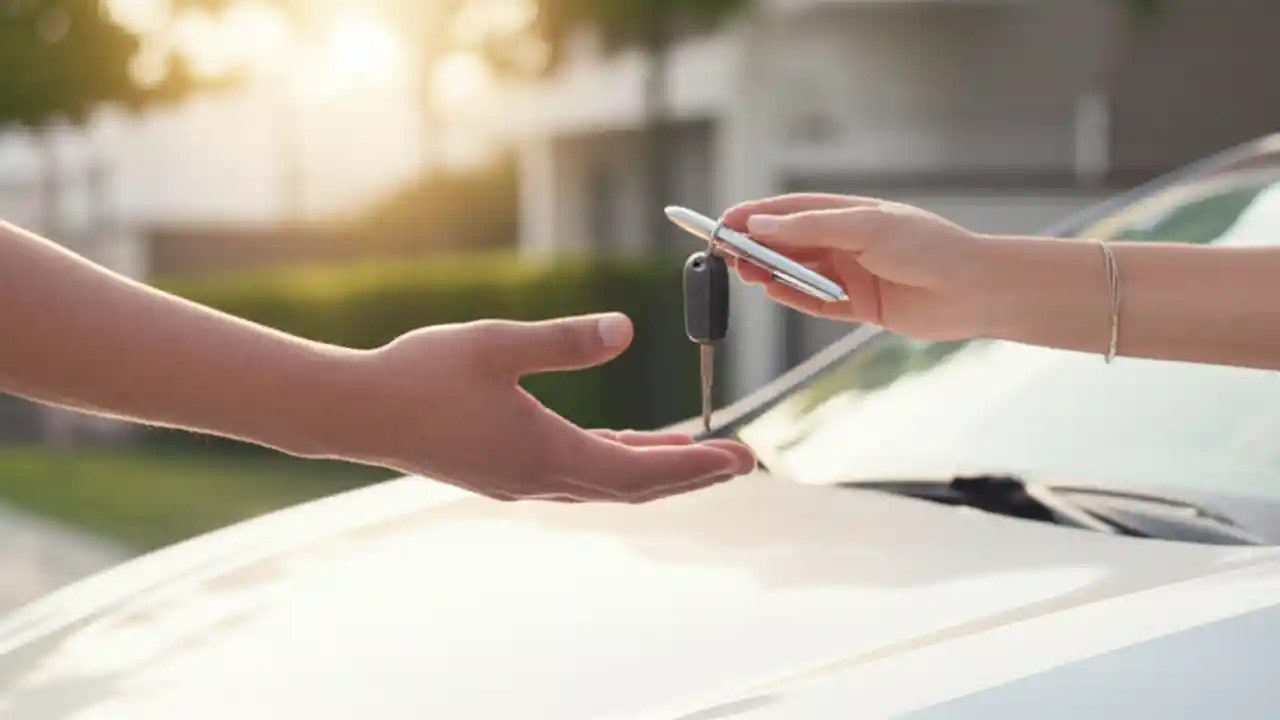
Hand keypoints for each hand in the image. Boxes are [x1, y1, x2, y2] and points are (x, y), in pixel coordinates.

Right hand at [342, 313, 755, 502]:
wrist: (356, 411)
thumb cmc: (421, 374)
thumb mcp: (498, 344)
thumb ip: (565, 340)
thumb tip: (627, 329)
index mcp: (548, 453)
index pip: (643, 470)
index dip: (698, 466)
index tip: (745, 458)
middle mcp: (541, 478)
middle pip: (634, 485)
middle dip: (691, 474)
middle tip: (741, 462)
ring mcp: (520, 480)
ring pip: (606, 482)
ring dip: (653, 469)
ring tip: (696, 455)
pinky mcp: (503, 471)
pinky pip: (577, 473)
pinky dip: (613, 460)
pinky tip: (622, 442)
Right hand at [722, 194, 991, 340]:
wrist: (973, 290)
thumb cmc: (928, 248)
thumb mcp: (865, 227)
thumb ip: (812, 227)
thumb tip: (763, 224)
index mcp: (851, 214)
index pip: (792, 210)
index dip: (756, 214)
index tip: (723, 221)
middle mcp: (849, 242)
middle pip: (790, 242)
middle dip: (756, 245)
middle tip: (725, 252)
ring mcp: (853, 274)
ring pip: (798, 272)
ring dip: (769, 271)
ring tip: (742, 272)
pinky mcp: (861, 306)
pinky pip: (816, 302)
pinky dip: (793, 297)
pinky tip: (771, 290)